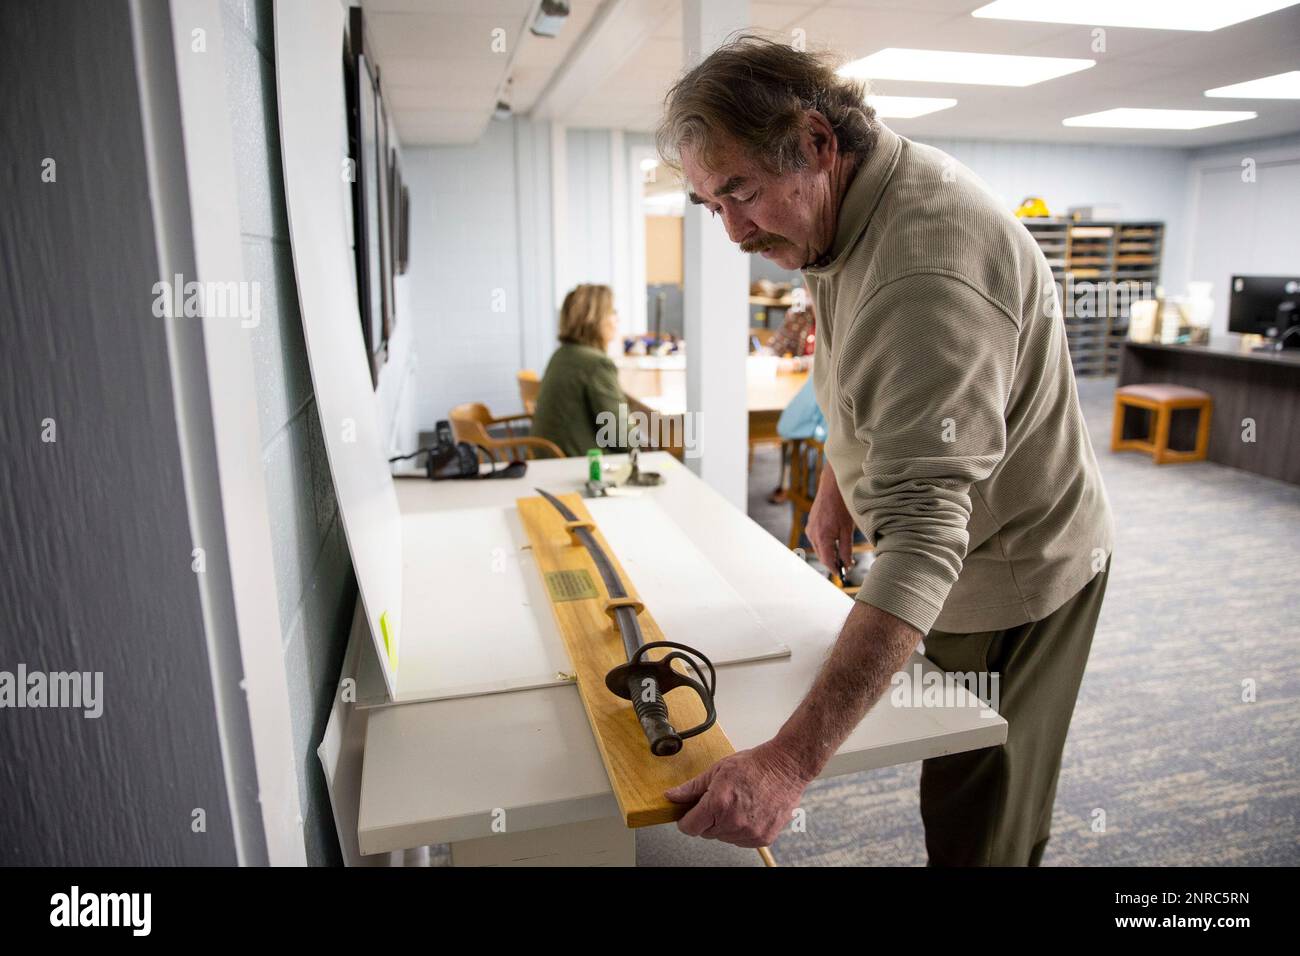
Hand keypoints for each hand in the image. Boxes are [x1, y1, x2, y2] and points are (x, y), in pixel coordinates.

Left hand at [665, 740, 809, 848]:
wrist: (785, 767)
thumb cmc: (755, 765)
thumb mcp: (717, 770)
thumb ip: (692, 787)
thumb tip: (672, 796)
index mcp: (718, 804)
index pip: (689, 827)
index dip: (686, 819)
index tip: (688, 814)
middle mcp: (733, 822)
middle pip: (706, 832)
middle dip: (707, 818)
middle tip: (720, 800)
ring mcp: (749, 832)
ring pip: (723, 837)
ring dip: (725, 825)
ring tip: (737, 803)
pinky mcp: (762, 838)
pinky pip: (741, 841)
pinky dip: (741, 830)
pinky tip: (748, 812)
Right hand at [806, 461, 853, 575]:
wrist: (832, 486)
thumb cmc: (842, 506)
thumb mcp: (847, 529)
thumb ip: (846, 549)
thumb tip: (846, 564)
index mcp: (822, 537)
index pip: (827, 560)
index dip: (835, 569)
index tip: (843, 574)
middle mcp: (812, 534)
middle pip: (822, 556)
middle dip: (833, 562)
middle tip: (846, 566)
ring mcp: (810, 529)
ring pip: (819, 548)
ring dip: (829, 553)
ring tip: (842, 554)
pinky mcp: (810, 524)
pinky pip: (817, 539)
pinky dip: (825, 544)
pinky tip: (835, 541)